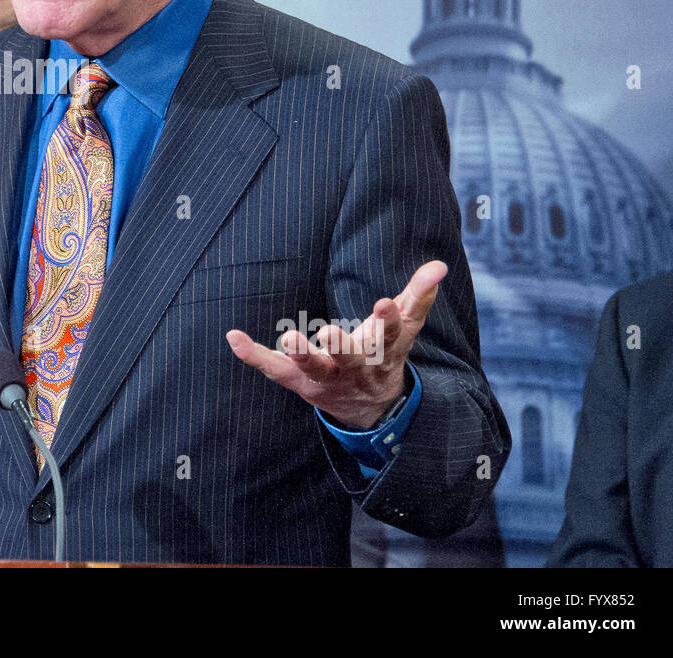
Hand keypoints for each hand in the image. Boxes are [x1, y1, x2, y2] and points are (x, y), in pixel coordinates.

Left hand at [225, 260, 444, 429]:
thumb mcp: (403, 329)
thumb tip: (438, 265)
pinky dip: (253, 355)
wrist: (368, 407)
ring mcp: (324, 378)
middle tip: (328, 333)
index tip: (384, 302)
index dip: (387, 320)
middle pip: (348, 359)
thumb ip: (418, 296)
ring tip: (288, 337)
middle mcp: (353, 368)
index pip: (387, 335)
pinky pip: (273, 370)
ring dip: (301, 354)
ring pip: (312, 369)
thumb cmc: (382, 354)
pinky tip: (234, 337)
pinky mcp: (298, 382)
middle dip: (340, 347)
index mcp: (381, 352)